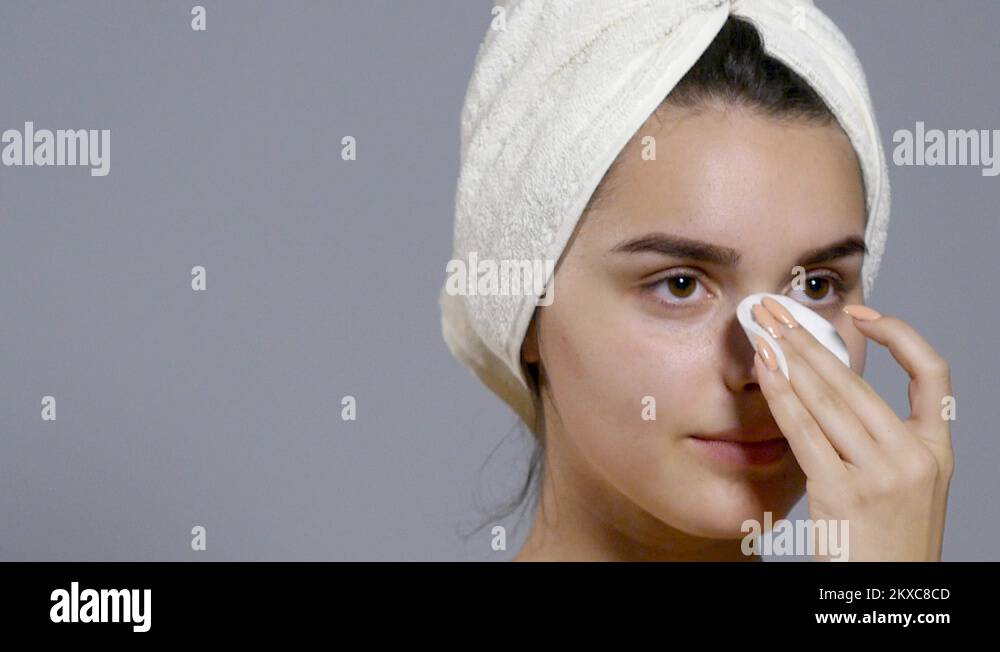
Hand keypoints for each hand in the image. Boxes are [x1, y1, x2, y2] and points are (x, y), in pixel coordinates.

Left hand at [751, 299, 953, 560]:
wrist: (886, 596)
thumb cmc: (883, 544)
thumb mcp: (900, 487)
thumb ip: (876, 440)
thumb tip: (825, 387)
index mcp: (935, 452)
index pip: (934, 375)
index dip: (899, 336)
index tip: (860, 313)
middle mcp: (914, 458)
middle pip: (859, 382)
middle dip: (812, 339)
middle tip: (778, 309)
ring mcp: (882, 475)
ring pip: (830, 400)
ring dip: (792, 358)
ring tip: (765, 329)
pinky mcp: (844, 492)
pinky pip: (806, 431)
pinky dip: (783, 395)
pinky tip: (766, 370)